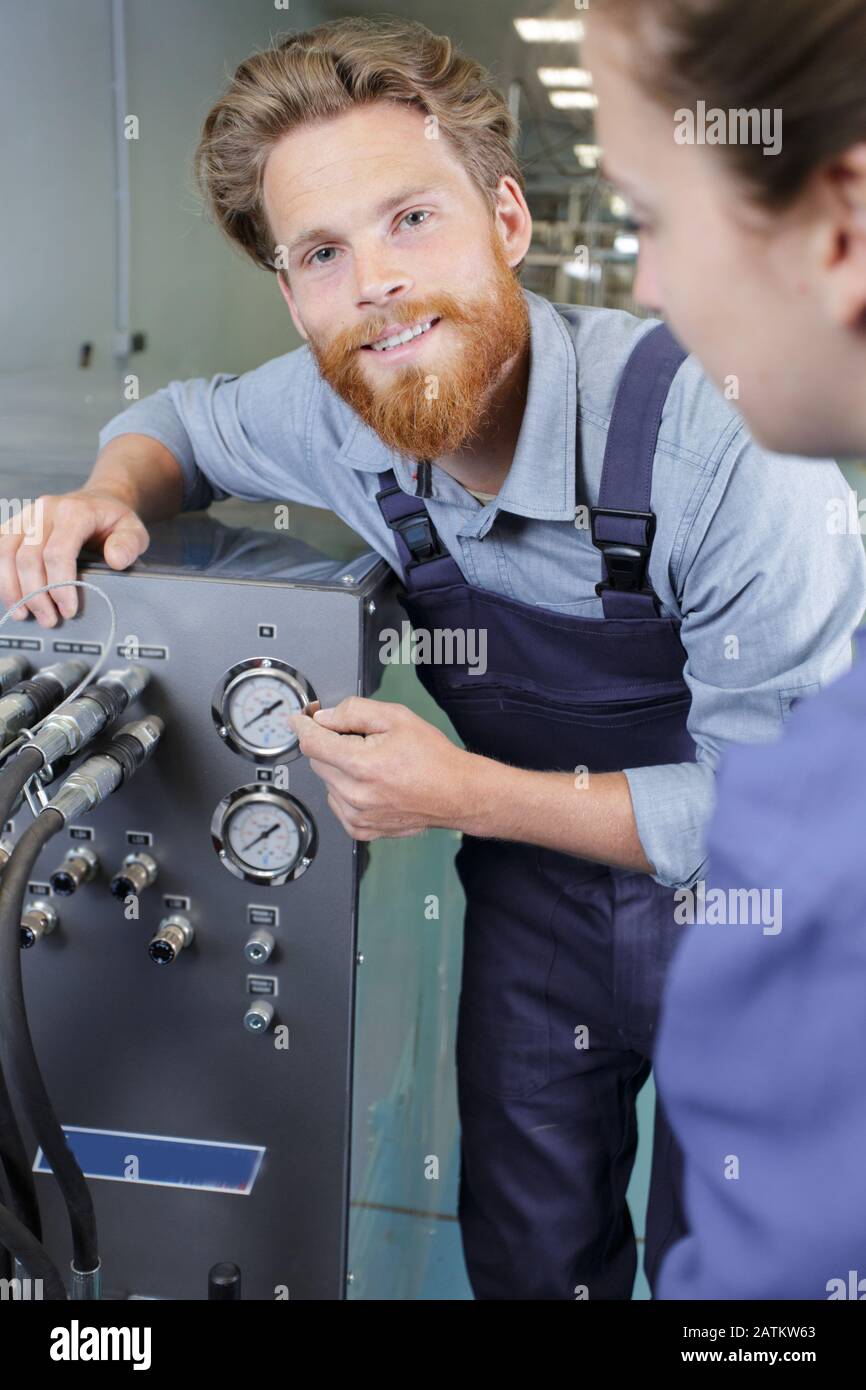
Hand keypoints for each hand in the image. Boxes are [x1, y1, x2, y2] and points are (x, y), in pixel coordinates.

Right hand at [0, 489, 149, 626]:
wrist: (98, 501)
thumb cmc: (112, 521)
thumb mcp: (134, 530)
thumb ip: (129, 545)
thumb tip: (116, 560)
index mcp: (74, 512)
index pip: (57, 552)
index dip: (59, 586)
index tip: (68, 610)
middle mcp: (45, 510)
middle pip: (28, 557)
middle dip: (36, 594)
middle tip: (49, 619)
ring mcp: (26, 516)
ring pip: (5, 553)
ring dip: (12, 588)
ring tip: (25, 613)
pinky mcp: (15, 524)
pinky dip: (1, 575)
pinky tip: (10, 596)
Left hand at [290, 696, 470, 840]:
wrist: (456, 794)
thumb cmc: (432, 757)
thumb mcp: (396, 717)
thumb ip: (353, 712)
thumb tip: (322, 718)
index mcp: (360, 764)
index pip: (312, 742)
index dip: (303, 726)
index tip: (299, 719)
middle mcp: (354, 794)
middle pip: (318, 761)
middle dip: (332, 745)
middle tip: (362, 740)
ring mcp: (356, 816)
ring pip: (327, 782)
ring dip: (340, 769)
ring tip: (374, 765)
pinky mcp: (360, 830)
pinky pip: (337, 802)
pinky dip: (346, 790)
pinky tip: (373, 784)